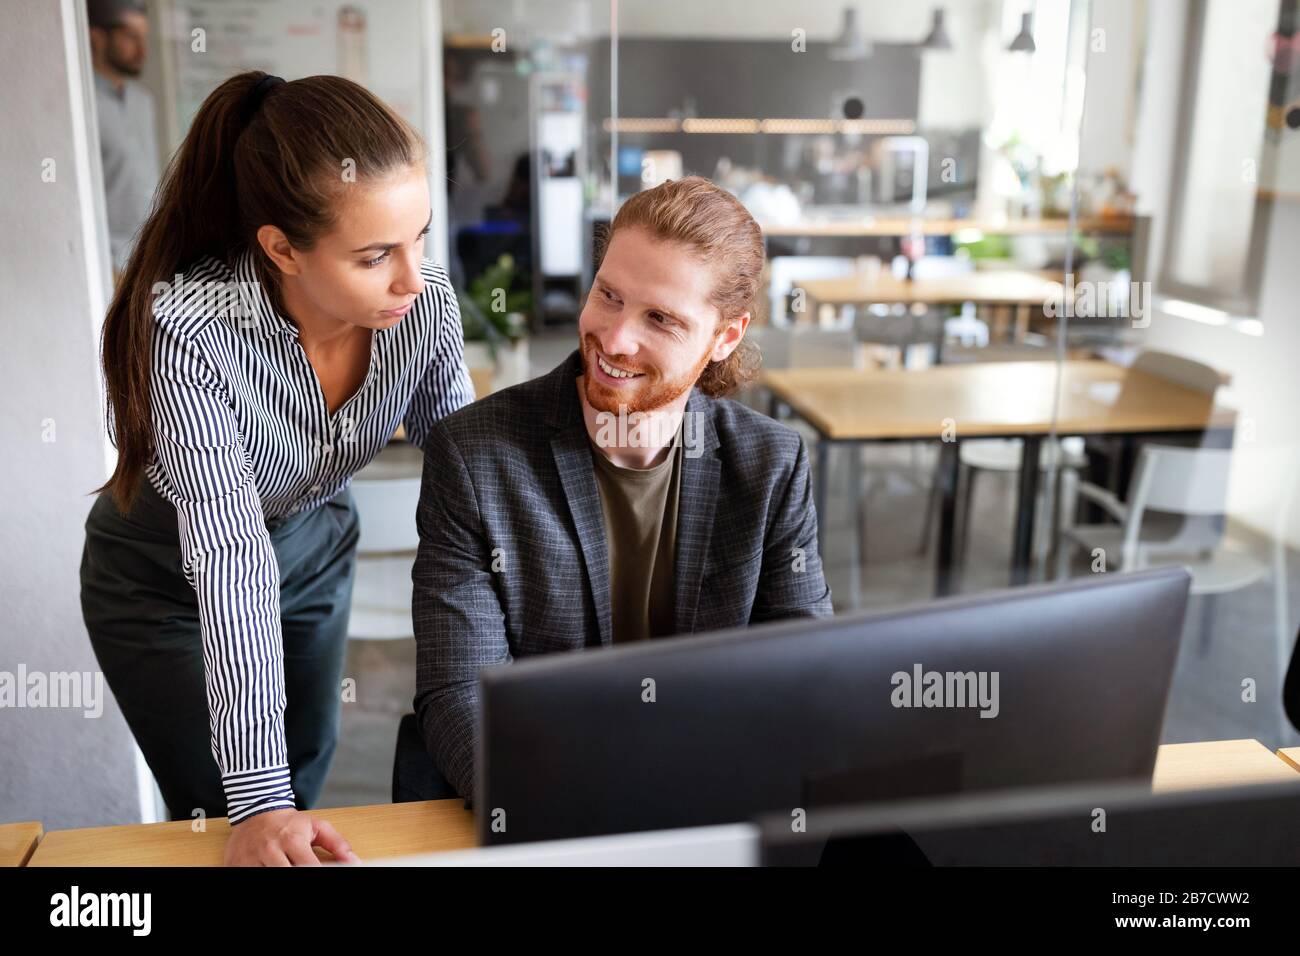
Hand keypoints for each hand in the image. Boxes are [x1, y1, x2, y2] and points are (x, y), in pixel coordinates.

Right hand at [223, 808, 360, 866]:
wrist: (256, 811)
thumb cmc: (288, 823)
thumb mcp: (315, 826)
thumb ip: (336, 843)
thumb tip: (353, 860)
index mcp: (291, 839)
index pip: (308, 866)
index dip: (318, 873)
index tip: (326, 875)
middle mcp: (270, 850)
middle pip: (287, 873)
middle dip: (297, 876)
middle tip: (306, 873)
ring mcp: (250, 858)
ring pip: (267, 876)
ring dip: (279, 875)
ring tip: (287, 868)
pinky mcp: (235, 864)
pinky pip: (248, 875)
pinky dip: (259, 874)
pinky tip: (270, 870)